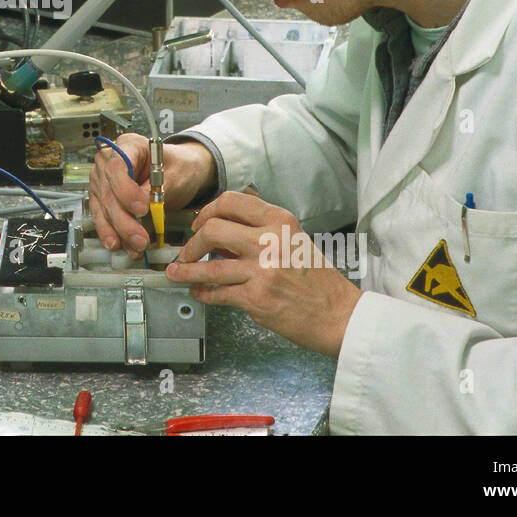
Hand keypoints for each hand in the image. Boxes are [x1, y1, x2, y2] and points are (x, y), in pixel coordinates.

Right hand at [88, 134, 216, 255]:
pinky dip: (111, 232)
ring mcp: (102, 179)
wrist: (179, 171)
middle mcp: (108, 160)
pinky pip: (101, 216)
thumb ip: (156, 189)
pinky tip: (118, 244)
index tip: (142, 209)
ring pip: (103, 208)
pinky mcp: (101, 197)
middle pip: (109, 192)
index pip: (117, 167)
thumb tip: (141, 209)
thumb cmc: (177, 167)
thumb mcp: (175, 174)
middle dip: (124, 220)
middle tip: (140, 238)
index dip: (126, 191)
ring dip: (118, 231)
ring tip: (134, 246)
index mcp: (128, 145)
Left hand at [165, 191, 361, 357]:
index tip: (198, 224)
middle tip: (187, 252)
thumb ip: (258, 231)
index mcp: (279, 221)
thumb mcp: (292, 240)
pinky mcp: (256, 298)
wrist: (339, 314)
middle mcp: (270, 241)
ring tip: (177, 273)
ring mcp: (262, 270)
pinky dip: (202, 293)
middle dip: (191, 243)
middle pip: (212, 230)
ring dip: (186, 271)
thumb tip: (218, 234)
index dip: (206, 212)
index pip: (231, 202)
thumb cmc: (316, 279)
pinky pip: (217, 293)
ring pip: (208, 266)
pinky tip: (199, 293)